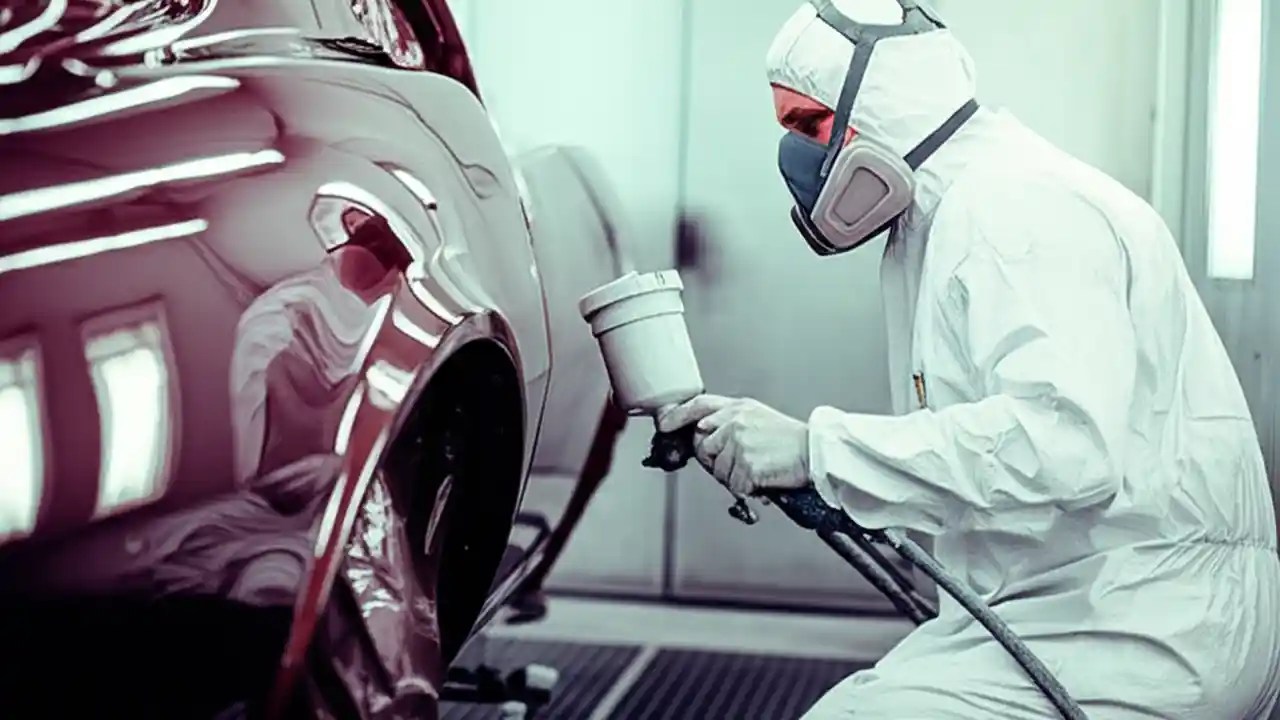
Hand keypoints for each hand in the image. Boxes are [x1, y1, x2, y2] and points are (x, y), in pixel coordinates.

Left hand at [657, 395, 810, 497]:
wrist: (814, 452)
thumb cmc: (790, 439)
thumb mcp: (758, 417)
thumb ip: (730, 421)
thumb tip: (705, 433)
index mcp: (737, 408)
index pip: (699, 406)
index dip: (678, 415)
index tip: (664, 423)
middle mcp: (734, 422)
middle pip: (703, 447)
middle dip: (716, 460)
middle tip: (741, 463)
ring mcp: (738, 444)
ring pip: (717, 470)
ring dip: (734, 476)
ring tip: (757, 468)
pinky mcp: (745, 465)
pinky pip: (734, 485)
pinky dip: (747, 488)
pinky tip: (762, 478)